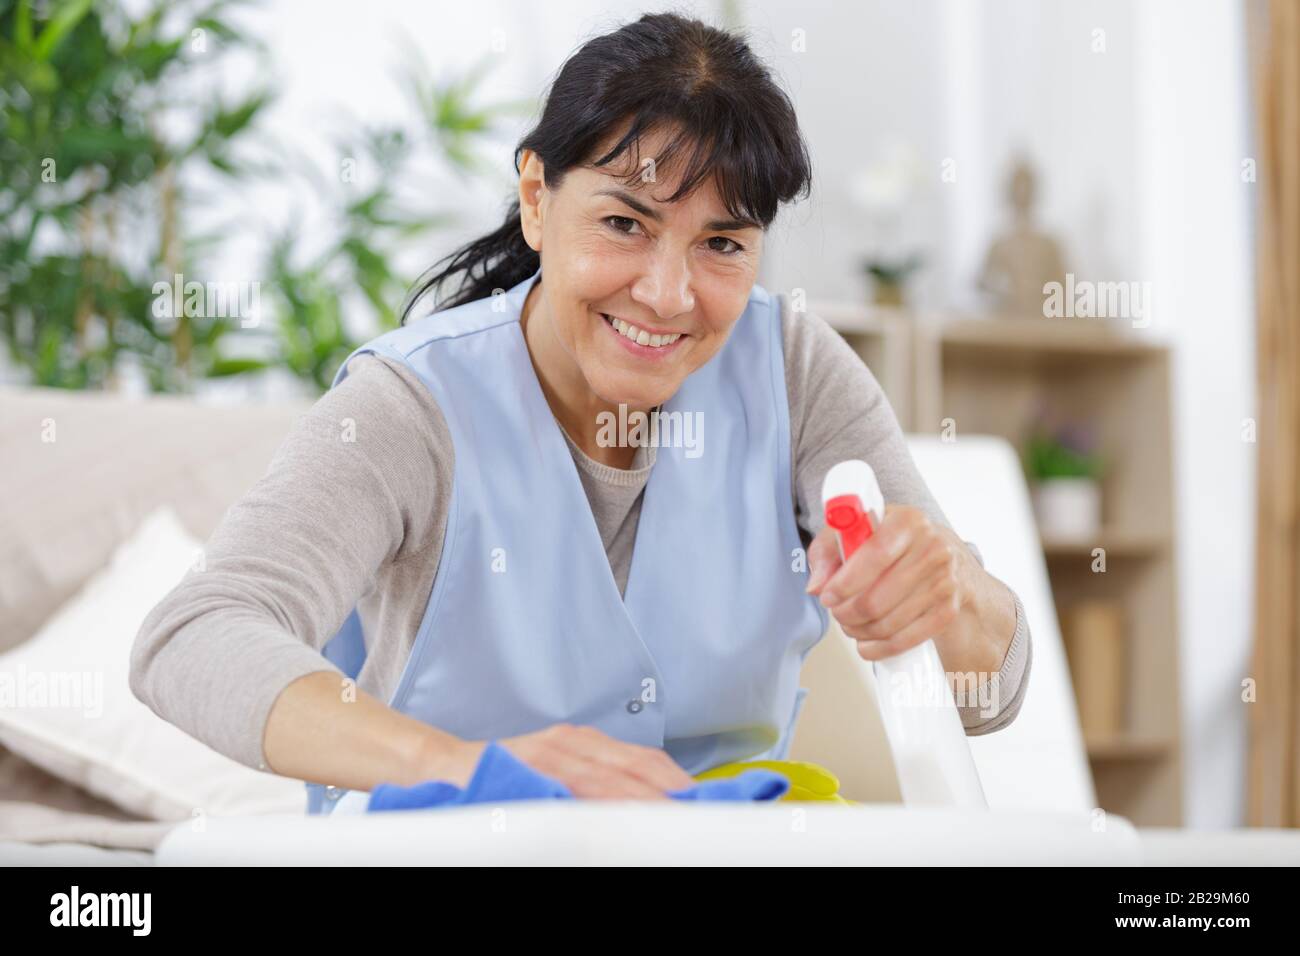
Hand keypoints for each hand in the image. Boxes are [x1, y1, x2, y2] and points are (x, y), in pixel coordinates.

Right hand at [426, 724, 697, 799]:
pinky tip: (615, 818)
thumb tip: (646, 806)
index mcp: (585, 743)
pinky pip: (570, 789)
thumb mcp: (557, 771)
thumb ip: (596, 783)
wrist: (440, 767)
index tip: (700, 803)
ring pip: (608, 780)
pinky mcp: (526, 770)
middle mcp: (571, 743)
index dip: (674, 781)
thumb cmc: (504, 775)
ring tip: (668, 822)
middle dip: (668, 794)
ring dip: (641, 800)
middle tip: (696, 817)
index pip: (644, 760)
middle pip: (634, 767)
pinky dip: (597, 802)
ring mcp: (549, 755)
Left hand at [805, 504, 977, 662]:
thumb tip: (816, 586)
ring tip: (849, 624)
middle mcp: (932, 547)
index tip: (827, 597)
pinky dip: (880, 648)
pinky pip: (907, 640)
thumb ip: (827, 553)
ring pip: (889, 623)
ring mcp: (944, 580)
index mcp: (907, 521)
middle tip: (837, 613)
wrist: (940, 554)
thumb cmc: (890, 541)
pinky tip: (866, 643)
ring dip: (860, 631)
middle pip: (879, 598)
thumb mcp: (855, 533)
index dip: (846, 582)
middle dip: (847, 613)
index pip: (876, 554)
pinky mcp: (948, 609)